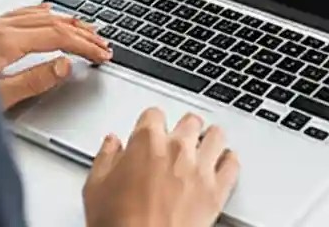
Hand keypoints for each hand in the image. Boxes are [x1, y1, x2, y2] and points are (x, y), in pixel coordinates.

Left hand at [0, 5, 112, 110]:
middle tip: (102, 43)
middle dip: (81, 33)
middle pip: (52, 23)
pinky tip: (46, 11)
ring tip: (85, 27)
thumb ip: (34, 80)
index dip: (84, 45)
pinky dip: (40, 12)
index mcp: (5, 42)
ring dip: (65, 20)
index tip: (101, 54)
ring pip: (37, 15)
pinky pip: (19, 13)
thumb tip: (64, 65)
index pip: (57, 38)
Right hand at [83, 108, 239, 226]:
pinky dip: (229, 161)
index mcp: (147, 143)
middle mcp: (177, 149)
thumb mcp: (96, 188)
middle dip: (184, 128)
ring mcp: (200, 169)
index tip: (149, 130)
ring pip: (216, 136)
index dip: (150, 123)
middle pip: (190, 121)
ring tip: (204, 145)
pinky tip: (224, 163)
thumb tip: (111, 144)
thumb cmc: (120, 224)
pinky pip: (232, 165)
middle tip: (179, 138)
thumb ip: (105, 159)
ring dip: (210, 139)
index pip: (154, 114)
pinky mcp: (217, 191)